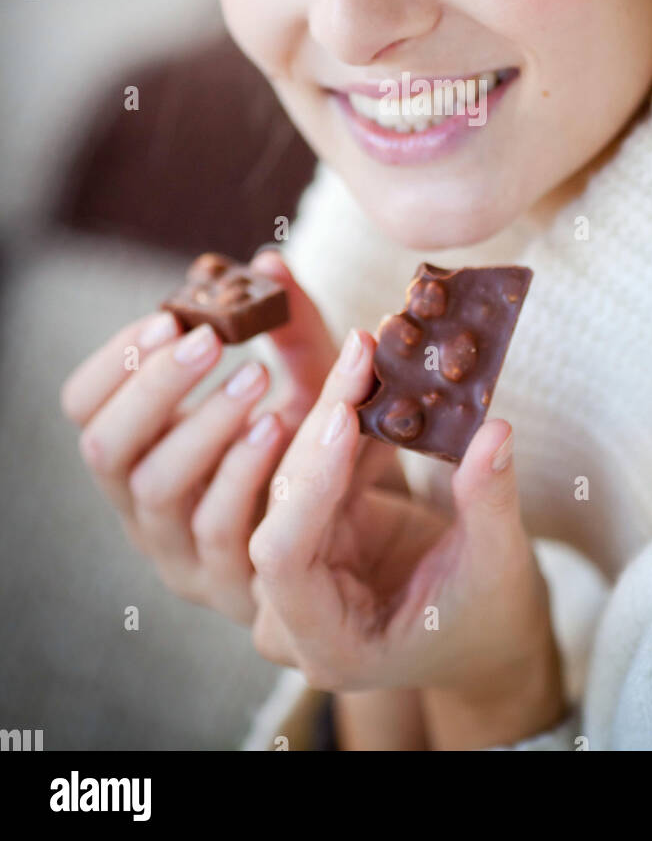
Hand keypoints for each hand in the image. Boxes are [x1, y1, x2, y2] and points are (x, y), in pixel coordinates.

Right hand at [59, 250, 403, 624]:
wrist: (375, 533)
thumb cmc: (321, 445)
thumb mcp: (308, 379)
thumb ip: (289, 325)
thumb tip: (270, 260)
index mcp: (143, 450)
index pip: (86, 406)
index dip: (115, 363)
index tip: (167, 316)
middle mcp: (146, 506)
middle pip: (105, 449)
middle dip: (153, 387)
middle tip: (209, 337)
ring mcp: (182, 550)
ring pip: (155, 489)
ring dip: (201, 423)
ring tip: (256, 377)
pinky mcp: (229, 583)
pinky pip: (217, 527)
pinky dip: (242, 471)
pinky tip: (280, 428)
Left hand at [248, 328, 562, 732]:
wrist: (483, 632)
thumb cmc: (488, 616)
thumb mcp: (496, 565)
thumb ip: (487, 502)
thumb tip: (494, 429)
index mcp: (328, 645)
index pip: (285, 560)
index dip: (309, 486)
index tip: (345, 418)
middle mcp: (292, 610)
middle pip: (285, 505)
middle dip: (325, 424)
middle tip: (362, 354)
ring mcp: (298, 567)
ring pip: (297, 474)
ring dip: (335, 410)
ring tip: (371, 351)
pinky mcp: (312, 527)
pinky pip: (320, 463)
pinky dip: (351, 420)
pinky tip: (373, 372)